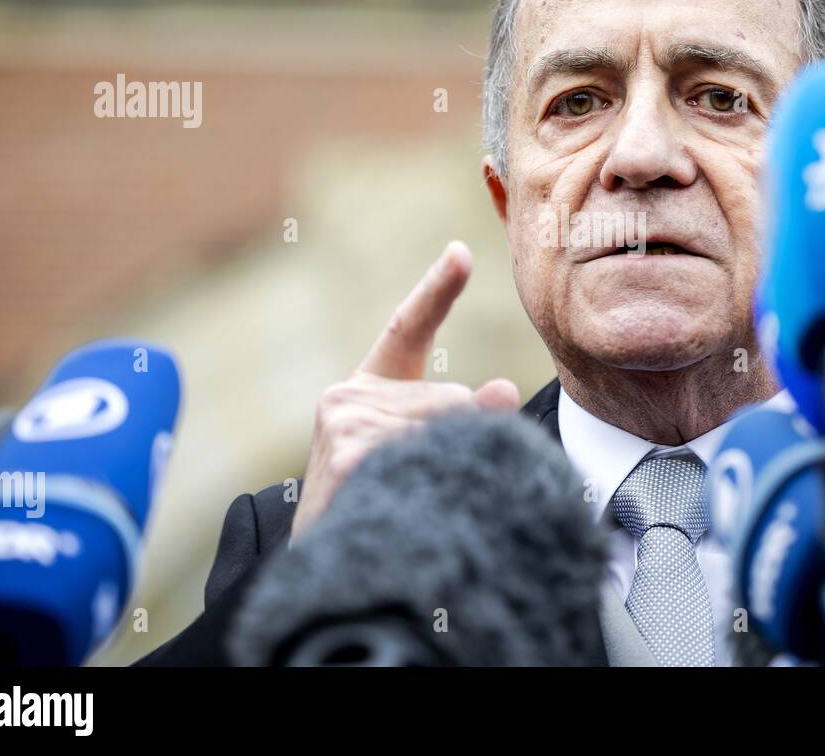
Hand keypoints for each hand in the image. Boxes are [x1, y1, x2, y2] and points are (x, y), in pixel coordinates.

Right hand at [290, 241, 519, 540]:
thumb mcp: (421, 456)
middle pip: (454, 399)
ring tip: (415, 507)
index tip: (460, 251)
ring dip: (453, 470)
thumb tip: (504, 390)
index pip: (406, 329)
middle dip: (465, 442)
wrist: (321, 573)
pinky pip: (431, 458)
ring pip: (449, 427)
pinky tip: (412, 511)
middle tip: (430, 489)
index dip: (436, 290)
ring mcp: (344, 427)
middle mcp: (347, 399)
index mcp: (368, 390)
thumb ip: (463, 419)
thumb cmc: (376, 509)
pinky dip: (440, 487)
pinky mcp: (348, 457)